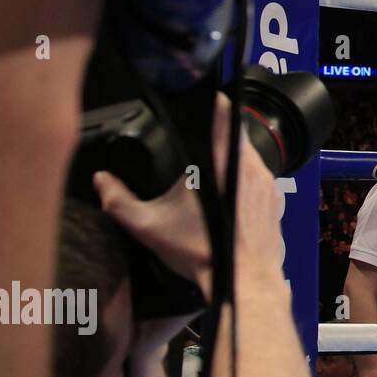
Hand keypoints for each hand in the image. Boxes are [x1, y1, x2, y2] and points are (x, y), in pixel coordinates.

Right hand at [93, 94, 283, 299]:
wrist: (243, 281)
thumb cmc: (200, 253)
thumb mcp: (149, 226)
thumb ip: (119, 200)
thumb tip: (101, 181)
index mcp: (221, 163)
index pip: (224, 115)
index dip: (216, 102)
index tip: (208, 95)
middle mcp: (250, 166)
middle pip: (236, 134)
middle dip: (217, 134)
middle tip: (198, 138)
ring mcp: (267, 183)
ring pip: (248, 156)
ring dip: (230, 157)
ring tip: (209, 167)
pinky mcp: (275, 200)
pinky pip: (259, 178)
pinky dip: (244, 179)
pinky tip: (227, 194)